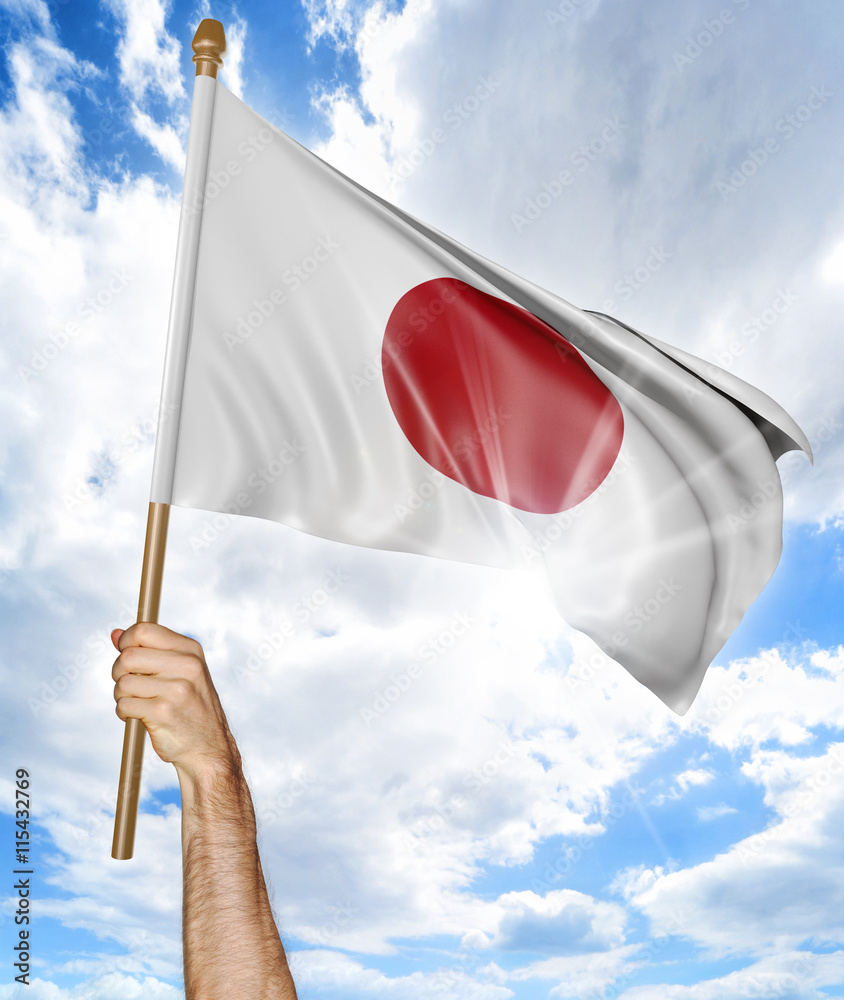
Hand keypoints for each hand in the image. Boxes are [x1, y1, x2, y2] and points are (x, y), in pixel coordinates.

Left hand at [112, 622, 238, 784]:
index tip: (127, 657)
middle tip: (129, 684)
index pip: (143, 631)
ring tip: (137, 703)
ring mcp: (177, 689)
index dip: (126, 642)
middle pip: (128, 656)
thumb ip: (149, 650)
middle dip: (119, 672)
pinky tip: (139, 716)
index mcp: (190, 650)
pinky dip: (124, 712)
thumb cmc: (190, 707)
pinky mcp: (163, 712)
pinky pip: (124, 705)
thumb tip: (115, 634)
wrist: (208, 746)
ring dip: (121, 695)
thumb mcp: (180, 671)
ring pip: (123, 683)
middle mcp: (187, 666)